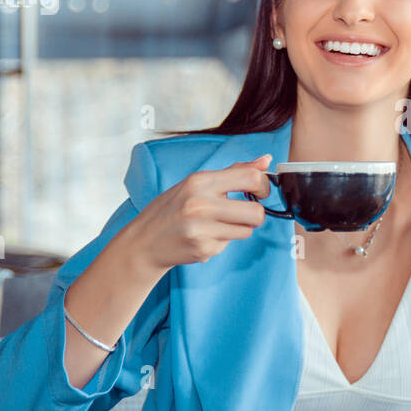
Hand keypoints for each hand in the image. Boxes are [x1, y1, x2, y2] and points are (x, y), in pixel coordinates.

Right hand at [120, 153, 273, 273]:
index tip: (259, 191)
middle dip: (256, 214)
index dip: (263, 186)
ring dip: (238, 228)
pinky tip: (203, 236)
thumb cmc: (172, 208)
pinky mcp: (203, 249)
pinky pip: (229, 244)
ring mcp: (201, 230)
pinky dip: (221, 241)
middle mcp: (200, 205)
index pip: (250, 178)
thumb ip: (233, 172)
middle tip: (243, 213)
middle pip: (257, 213)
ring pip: (247, 231)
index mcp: (200, 181)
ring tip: (217, 224)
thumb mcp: (197, 183)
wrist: (143, 242)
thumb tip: (266, 161)